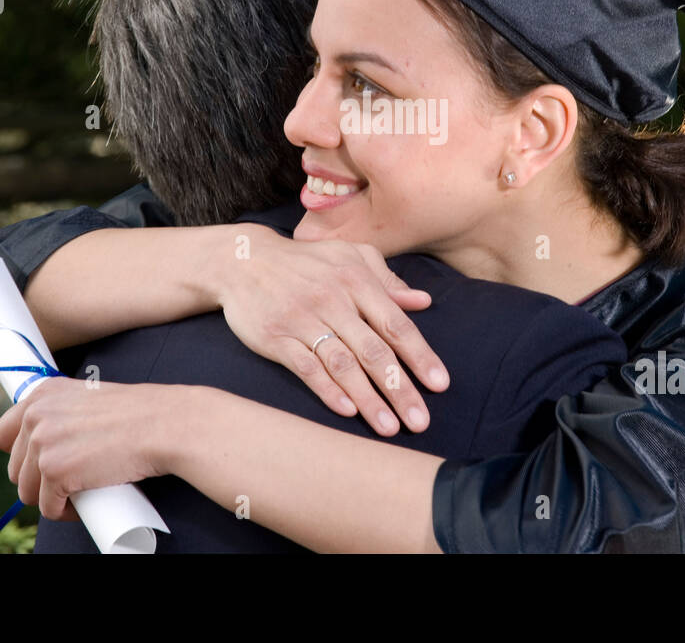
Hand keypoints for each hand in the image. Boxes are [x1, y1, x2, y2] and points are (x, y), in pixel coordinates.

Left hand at [0, 377, 170, 520]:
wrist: (163, 425)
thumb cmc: (138, 414)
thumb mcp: (89, 398)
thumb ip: (62, 413)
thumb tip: (50, 443)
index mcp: (42, 394)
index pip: (1, 435)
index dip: (20, 455)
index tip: (40, 463)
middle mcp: (35, 416)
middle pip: (15, 469)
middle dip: (40, 481)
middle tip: (70, 481)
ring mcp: (43, 444)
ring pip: (28, 492)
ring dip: (51, 498)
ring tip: (77, 494)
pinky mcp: (55, 472)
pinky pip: (48, 508)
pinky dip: (64, 513)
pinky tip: (82, 505)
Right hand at [214, 227, 448, 435]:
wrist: (244, 261)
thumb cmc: (307, 262)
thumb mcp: (349, 257)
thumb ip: (386, 280)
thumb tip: (424, 301)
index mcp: (356, 280)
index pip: (396, 324)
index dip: (420, 356)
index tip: (440, 385)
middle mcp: (333, 300)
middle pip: (373, 351)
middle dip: (400, 389)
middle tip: (420, 421)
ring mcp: (303, 320)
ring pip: (342, 365)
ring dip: (368, 399)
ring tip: (389, 427)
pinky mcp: (276, 337)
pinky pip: (306, 367)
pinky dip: (328, 390)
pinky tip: (347, 410)